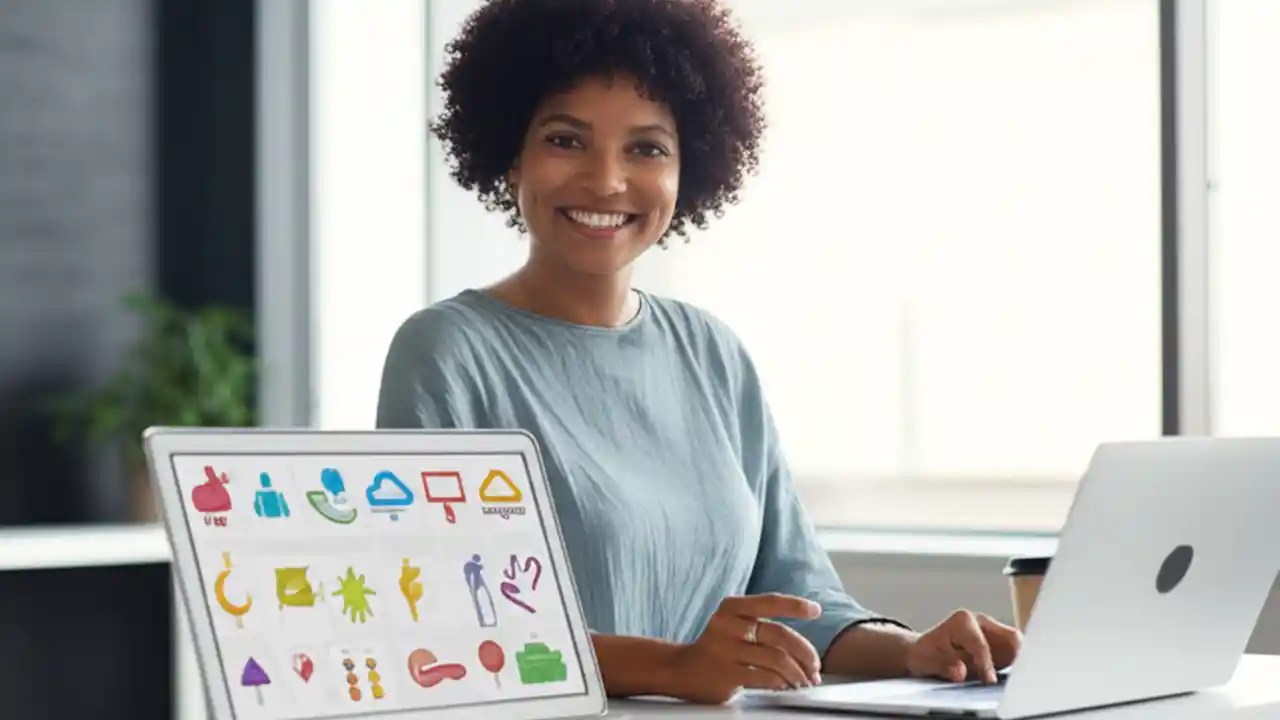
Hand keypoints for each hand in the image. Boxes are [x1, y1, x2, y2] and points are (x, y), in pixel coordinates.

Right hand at [667, 593, 822, 704]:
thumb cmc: (718, 646)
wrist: (681, 669)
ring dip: (797, 673)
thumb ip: (761, 623)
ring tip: (804, 681)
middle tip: (815, 665)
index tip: (815, 611)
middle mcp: (728, 625)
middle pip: (779, 634)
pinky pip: (765, 678)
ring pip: (776, 659)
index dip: (796, 606)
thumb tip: (803, 642)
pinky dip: (782, 682)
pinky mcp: (726, 674)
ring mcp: (726, 649)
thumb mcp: (733, 624)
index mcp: (732, 607)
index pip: (771, 601)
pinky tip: (785, 685)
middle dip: (805, 652)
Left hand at [905, 609, 1021, 684]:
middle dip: (1014, 659)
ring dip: (1016, 663)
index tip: (989, 681)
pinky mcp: (999, 645)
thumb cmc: (924, 654)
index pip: (982, 645)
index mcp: (963, 621)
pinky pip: (1015, 655)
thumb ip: (944, 666)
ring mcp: (992, 633)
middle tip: (1013, 680)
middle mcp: (981, 622)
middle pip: (1010, 639)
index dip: (987, 665)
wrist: (923, 653)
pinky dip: (1014, 667)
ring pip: (1017, 647)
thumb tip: (960, 672)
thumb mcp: (926, 661)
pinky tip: (1008, 678)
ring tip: (1010, 681)